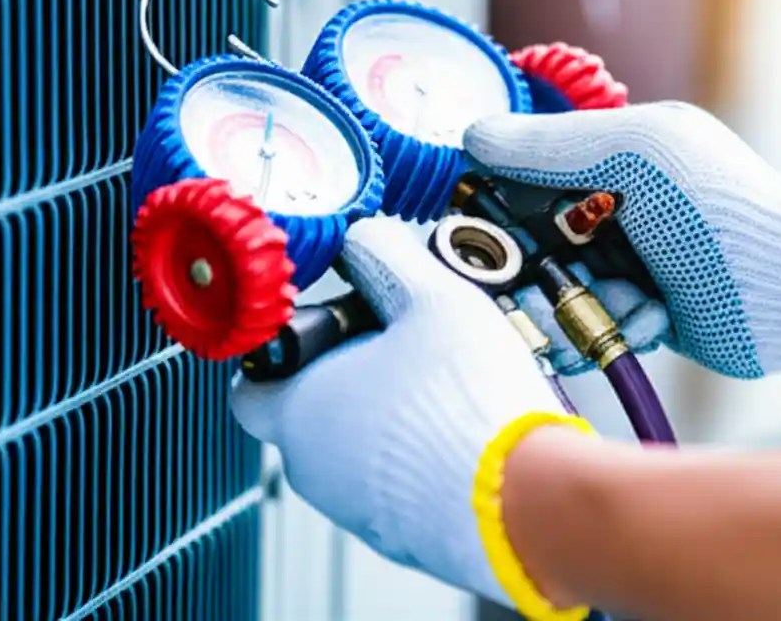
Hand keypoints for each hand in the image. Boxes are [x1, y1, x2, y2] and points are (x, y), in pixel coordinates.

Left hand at [231, 217, 654, 619]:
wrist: (530, 503)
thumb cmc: (471, 407)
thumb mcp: (433, 295)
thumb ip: (387, 255)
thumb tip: (367, 238)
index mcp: (299, 411)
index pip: (249, 386)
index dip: (283, 352)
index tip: (319, 331)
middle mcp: (315, 470)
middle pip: (313, 413)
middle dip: (355, 379)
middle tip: (406, 350)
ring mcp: (357, 512)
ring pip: (358, 453)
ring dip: (391, 421)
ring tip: (448, 392)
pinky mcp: (403, 541)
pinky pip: (398, 488)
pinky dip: (422, 462)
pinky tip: (468, 436)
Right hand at [465, 102, 780, 378]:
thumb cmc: (716, 208)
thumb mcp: (632, 154)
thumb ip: (549, 145)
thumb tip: (474, 136)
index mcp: (611, 155)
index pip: (525, 169)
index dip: (495, 197)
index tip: (477, 221)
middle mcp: (613, 206)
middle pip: (530, 239)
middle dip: (531, 265)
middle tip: (539, 279)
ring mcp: (625, 260)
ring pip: (553, 289)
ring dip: (574, 302)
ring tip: (620, 301)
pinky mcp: (637, 311)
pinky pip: (587, 324)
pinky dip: (607, 325)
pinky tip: (647, 317)